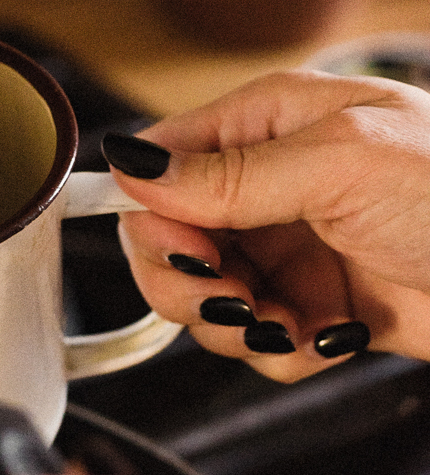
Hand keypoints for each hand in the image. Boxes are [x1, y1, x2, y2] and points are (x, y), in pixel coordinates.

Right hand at [101, 69, 429, 380]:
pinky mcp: (308, 302)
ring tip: (294, 323)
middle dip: (190, 283)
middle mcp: (266, 185)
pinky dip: (282, 350)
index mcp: (269, 124)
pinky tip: (329, 336)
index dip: (156, 216)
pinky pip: (253, 338)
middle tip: (234, 302)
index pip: (162, 164)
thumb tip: (132, 164)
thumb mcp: (343, 165)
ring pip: (202, 296)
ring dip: (239, 325)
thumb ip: (229, 174)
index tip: (190, 253)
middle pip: (167, 239)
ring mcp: (286, 247)